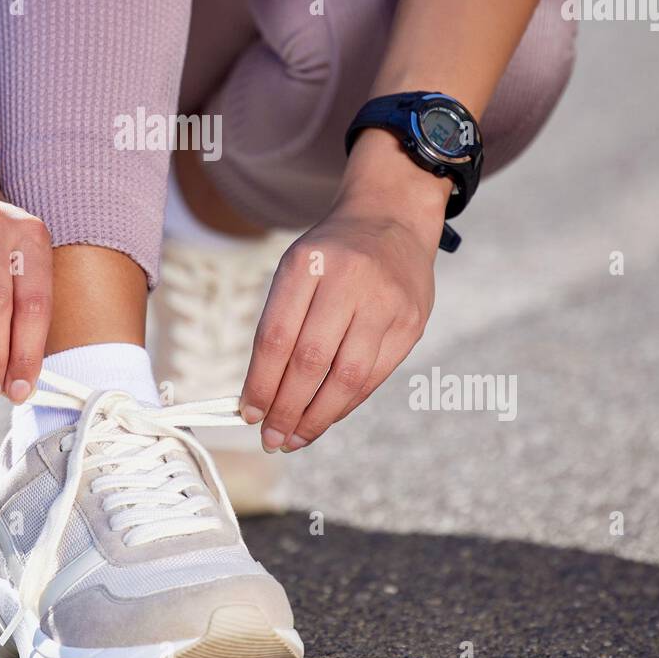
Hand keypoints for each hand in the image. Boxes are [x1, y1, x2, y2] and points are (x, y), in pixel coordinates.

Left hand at [239, 133, 447, 450]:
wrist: (391, 218)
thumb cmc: (331, 254)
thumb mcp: (295, 269)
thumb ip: (278, 326)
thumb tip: (258, 395)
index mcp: (307, 264)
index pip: (276, 337)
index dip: (260, 383)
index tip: (247, 414)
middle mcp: (348, 282)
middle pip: (311, 362)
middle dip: (286, 409)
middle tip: (270, 439)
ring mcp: (385, 303)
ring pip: (347, 377)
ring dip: (317, 417)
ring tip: (294, 439)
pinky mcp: (411, 323)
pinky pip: (374, 377)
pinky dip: (346, 404)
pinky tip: (325, 418)